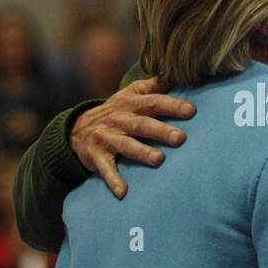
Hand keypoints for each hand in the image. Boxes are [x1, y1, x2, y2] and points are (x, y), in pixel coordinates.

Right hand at [71, 76, 195, 198]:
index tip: (191, 110)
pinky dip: (114, 181)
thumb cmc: (114, 112)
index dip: (172, 105)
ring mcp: (106, 138)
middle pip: (142, 124)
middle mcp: (118, 119)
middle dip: (161, 131)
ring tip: (159, 160)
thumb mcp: (129, 95)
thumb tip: (173, 75)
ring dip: (142, 153)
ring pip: (126, 145)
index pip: (153, 103)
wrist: (76, 129)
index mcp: (129, 104)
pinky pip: (106, 169)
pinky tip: (124, 192)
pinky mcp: (97, 156)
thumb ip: (151, 86)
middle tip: (180, 138)